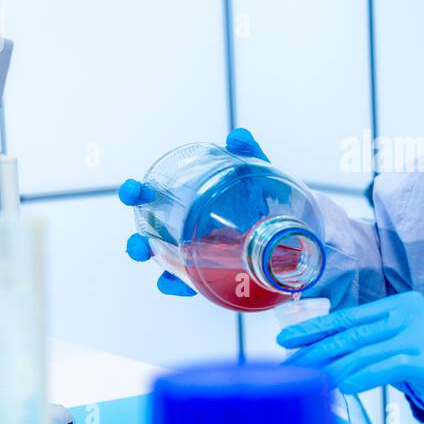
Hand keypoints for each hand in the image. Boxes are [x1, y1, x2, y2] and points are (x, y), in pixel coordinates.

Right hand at [121, 128, 269, 296]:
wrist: (290, 226)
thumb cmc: (260, 196)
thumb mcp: (255, 172)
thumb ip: (247, 151)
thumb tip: (237, 137)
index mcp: (183, 201)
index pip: (148, 198)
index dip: (135, 194)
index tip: (134, 192)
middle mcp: (180, 230)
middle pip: (147, 238)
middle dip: (136, 243)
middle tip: (138, 244)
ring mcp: (192, 254)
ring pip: (163, 265)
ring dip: (158, 272)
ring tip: (162, 277)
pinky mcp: (208, 275)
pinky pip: (186, 284)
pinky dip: (179, 286)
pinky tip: (183, 285)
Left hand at [277, 291, 423, 417]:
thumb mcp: (397, 343)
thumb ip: (368, 339)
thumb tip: (321, 350)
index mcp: (401, 304)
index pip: (349, 316)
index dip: (315, 328)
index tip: (287, 339)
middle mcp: (411, 314)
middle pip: (352, 334)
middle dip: (315, 351)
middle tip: (289, 366)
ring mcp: (420, 336)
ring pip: (364, 352)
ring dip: (332, 370)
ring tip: (309, 382)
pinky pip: (387, 368)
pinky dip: (362, 377)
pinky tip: (344, 386)